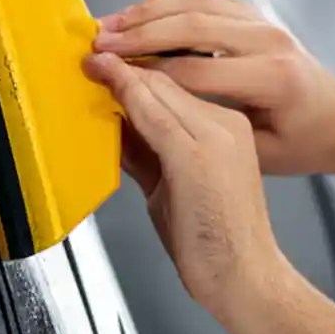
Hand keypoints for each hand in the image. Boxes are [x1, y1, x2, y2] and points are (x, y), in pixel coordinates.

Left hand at [83, 52, 289, 315]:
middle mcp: (225, 123)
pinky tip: (104, 80)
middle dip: (122, 66)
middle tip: (89, 55)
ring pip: (157, 89)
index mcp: (225, 126)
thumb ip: (146, 152)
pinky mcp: (197, 154)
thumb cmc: (212, 240)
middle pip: (164, 80)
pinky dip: (124, 94)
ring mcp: (215, 136)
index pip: (173, 84)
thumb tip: (115, 130)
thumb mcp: (170, 183)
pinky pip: (152, 113)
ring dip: (119, 73)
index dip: (133, 72)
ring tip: (90, 61)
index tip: (103, 63)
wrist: (245, 278)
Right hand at [95, 0, 334, 175]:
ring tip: (109, 25)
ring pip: (193, 1)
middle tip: (99, 42)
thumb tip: (150, 115)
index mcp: (273, 79)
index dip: (148, 72)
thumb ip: (208, 129)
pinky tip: (138, 12)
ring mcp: (260, 20)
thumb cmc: (300, 142)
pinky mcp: (249, 11)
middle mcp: (268, 40)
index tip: (111, 74)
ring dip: (144, 11)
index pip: (196, 71)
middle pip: (190, 26)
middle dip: (138, 34)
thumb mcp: (259, 154)